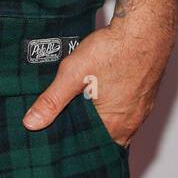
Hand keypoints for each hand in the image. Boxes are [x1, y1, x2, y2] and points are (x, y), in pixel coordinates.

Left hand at [21, 21, 172, 146]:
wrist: (144, 30)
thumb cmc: (112, 51)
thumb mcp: (72, 75)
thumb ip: (52, 101)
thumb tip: (31, 123)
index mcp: (114, 126)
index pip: (91, 148)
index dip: (74, 144)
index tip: (58, 139)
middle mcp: (132, 123)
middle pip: (105, 137)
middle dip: (85, 131)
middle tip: (65, 121)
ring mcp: (142, 109)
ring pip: (117, 124)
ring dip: (100, 119)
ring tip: (80, 107)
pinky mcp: (146, 95)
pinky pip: (127, 110)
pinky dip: (112, 107)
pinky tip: (101, 93)